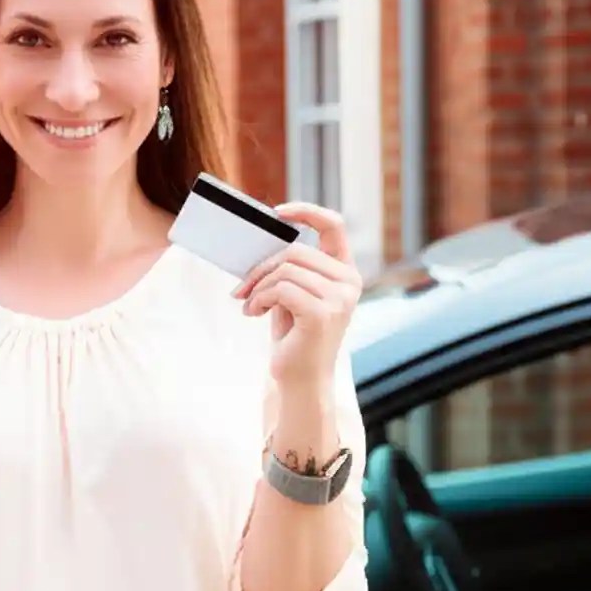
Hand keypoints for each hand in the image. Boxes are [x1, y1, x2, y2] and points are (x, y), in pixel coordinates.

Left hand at [231, 202, 362, 389]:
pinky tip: (252, 313)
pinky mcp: (322, 314)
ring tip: (249, 305)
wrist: (300, 378)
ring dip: (257, 288)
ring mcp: (340, 298)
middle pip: (294, 252)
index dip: (306, 212)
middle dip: (261, 268)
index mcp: (344, 272)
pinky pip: (280, 289)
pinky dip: (259, 299)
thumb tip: (259, 241)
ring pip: (284, 270)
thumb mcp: (292, 293)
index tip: (277, 213)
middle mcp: (349, 282)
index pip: (333, 226)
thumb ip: (288, 268)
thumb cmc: (294, 335)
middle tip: (241, 289)